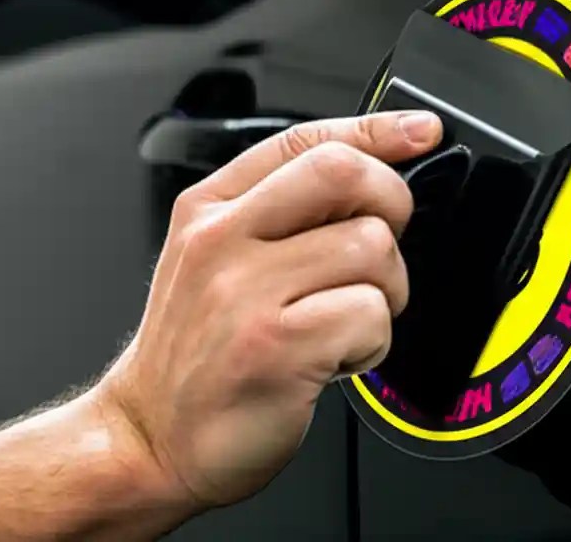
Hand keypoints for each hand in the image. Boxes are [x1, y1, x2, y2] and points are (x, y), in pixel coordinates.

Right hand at [94, 111, 442, 510]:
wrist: (149, 441)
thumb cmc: (197, 357)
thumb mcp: (213, 262)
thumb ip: (278, 214)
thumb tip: (371, 172)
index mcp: (208, 210)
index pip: (304, 140)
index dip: (376, 129)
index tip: (421, 132)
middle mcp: (222, 241)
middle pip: (344, 173)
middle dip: (391, 204)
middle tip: (378, 252)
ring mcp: (246, 293)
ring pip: (371, 247)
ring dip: (384, 291)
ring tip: (345, 320)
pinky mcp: (277, 348)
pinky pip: (370, 314)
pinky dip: (373, 342)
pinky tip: (338, 357)